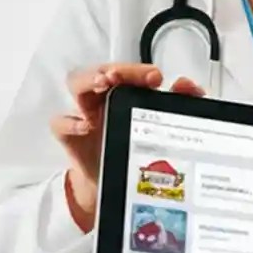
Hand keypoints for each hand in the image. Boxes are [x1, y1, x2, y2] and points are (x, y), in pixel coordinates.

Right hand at [50, 63, 203, 231]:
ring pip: (78, 85)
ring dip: (90, 80)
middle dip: (116, 70)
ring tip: (104, 83)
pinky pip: (61, 124)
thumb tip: (191, 87)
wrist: (117, 183)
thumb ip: (176, 104)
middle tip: (126, 75)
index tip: (155, 76)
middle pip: (102, 70)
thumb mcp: (157, 126)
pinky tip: (87, 125)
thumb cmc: (134, 146)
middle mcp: (102, 98)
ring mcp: (84, 114)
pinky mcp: (71, 137)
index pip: (127, 71)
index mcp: (124, 92)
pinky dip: (71, 122)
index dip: (137, 70)